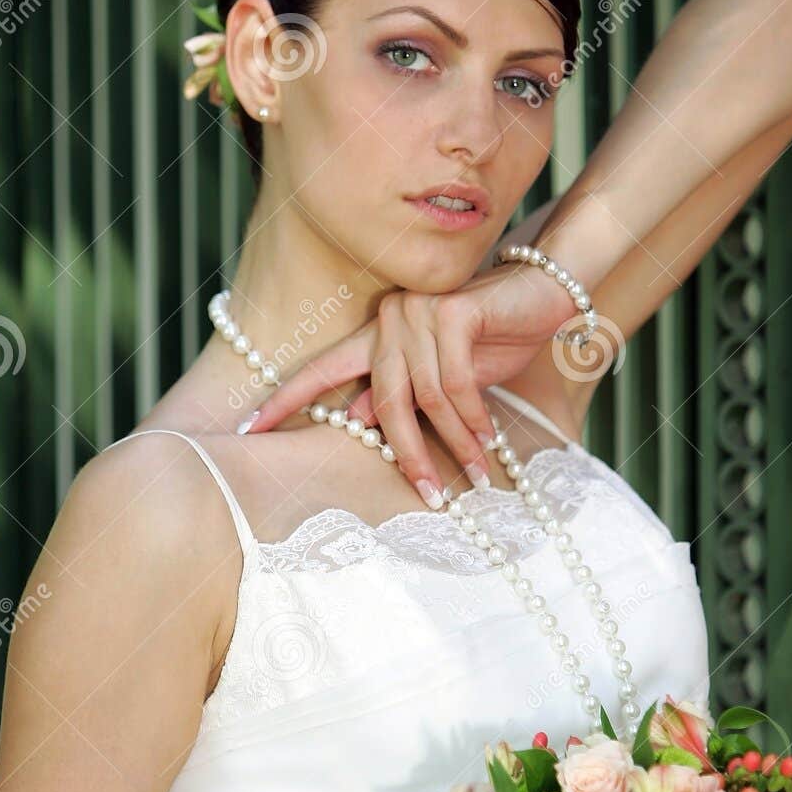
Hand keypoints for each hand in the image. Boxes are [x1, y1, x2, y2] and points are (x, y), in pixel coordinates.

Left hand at [237, 263, 574, 501]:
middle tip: (431, 497)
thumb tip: (358, 421)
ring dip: (455, 441)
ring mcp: (417, 311)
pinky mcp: (451, 311)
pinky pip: (455, 382)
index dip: (285, 400)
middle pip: (385, 402)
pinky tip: (488, 438)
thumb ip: (401, 394)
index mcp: (377, 336)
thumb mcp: (441, 378)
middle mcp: (389, 319)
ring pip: (425, 398)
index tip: (248, 428)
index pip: (322, 369)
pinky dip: (473, 415)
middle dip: (408, 455)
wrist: (543, 294)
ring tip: (477, 473)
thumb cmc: (493, 340)